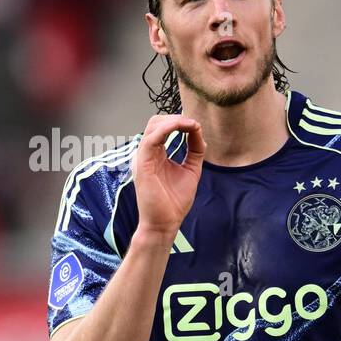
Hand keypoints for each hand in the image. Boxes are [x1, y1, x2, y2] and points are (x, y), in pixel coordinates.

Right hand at [132, 115, 204, 239]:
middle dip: (176, 118)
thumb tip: (198, 132)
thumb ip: (194, 151)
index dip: (180, 122)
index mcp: (157, 154)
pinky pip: (151, 139)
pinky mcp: (142, 163)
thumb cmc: (174, 201)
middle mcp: (148, 153)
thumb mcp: (191, 170)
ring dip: (174, 121)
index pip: (164, 128)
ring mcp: (143, 157)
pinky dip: (166, 129)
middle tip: (194, 124)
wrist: (166, 222)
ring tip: (191, 124)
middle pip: (156, 123)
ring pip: (153, 126)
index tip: (197, 126)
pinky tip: (181, 128)